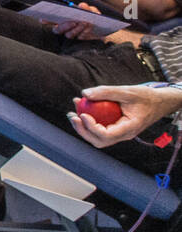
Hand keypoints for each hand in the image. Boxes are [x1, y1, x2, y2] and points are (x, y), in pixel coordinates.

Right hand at [44, 2, 100, 40]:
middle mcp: (66, 28)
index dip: (46, 21)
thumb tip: (81, 5)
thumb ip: (86, 8)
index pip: (51, 21)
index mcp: (64, 20)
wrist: (104, 29)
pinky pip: (80, 36)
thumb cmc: (93, 18)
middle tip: (73, 22)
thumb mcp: (91, 10)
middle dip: (64, 26)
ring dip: (76, 28)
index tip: (43, 19)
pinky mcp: (80, 39)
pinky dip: (85, 31)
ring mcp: (73, 34)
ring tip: (85, 22)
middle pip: (58, 30)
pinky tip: (89, 26)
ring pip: (69, 34)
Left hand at [67, 84, 181, 147]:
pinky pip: (99, 129)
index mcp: (129, 129)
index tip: (83, 115)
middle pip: (99, 141)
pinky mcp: (115, 128)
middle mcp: (124, 135)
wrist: (159, 102)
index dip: (92, 128)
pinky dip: (89, 121)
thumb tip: (84, 93)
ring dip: (82, 127)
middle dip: (82, 130)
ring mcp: (119, 133)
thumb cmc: (146, 96)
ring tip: (72, 112)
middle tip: (72, 116)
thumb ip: (106, 91)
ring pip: (97, 137)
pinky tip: (80, 108)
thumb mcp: (127, 91)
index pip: (107, 135)